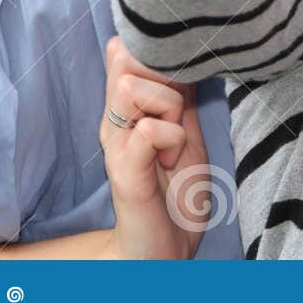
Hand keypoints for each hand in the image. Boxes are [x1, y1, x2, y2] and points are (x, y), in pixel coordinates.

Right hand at [99, 36, 214, 259]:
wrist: (165, 252)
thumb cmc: (176, 195)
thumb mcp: (188, 134)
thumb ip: (181, 97)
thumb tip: (181, 53)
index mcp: (128, 111)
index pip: (126, 53)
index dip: (156, 50)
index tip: (182, 74)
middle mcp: (114, 122)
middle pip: (126, 59)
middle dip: (166, 76)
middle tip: (180, 117)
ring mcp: (115, 144)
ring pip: (131, 86)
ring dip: (169, 108)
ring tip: (175, 141)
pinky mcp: (122, 170)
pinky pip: (149, 129)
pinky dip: (173, 139)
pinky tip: (170, 162)